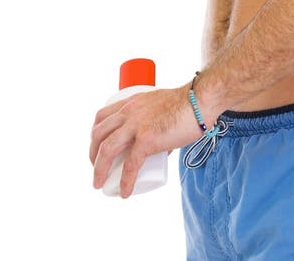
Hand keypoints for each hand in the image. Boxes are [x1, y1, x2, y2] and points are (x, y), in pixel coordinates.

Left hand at [89, 83, 199, 197]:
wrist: (201, 101)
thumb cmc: (189, 104)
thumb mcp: (161, 108)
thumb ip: (157, 125)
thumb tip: (162, 148)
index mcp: (131, 102)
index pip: (101, 117)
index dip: (94, 135)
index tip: (96, 149)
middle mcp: (129, 111)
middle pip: (99, 133)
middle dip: (92, 154)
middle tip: (97, 169)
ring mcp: (136, 125)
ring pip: (107, 149)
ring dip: (98, 169)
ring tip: (99, 183)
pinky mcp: (147, 138)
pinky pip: (131, 164)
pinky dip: (126, 181)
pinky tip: (125, 192)